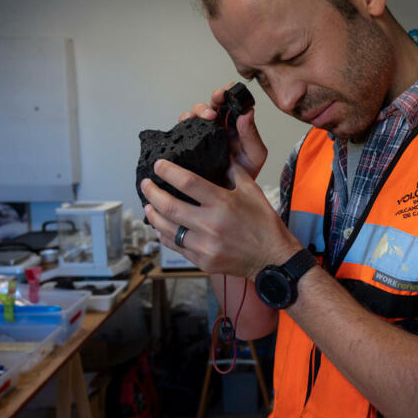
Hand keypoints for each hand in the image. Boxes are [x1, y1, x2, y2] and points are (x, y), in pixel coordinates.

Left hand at [141, 159, 299, 278]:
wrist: (272, 258)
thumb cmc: (264, 225)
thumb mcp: (253, 192)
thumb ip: (234, 172)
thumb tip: (221, 156)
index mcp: (223, 203)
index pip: (186, 182)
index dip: (167, 171)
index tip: (158, 165)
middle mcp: (210, 224)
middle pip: (168, 206)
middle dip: (151, 192)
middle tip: (145, 184)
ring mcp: (204, 245)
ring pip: (167, 228)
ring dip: (153, 215)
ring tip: (148, 205)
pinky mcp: (202, 261)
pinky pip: (176, 246)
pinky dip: (164, 234)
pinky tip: (161, 226)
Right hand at [179, 84, 266, 179]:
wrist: (231, 198)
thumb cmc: (245, 175)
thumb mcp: (255, 155)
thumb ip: (252, 135)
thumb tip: (248, 113)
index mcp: (233, 125)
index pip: (229, 102)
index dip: (227, 93)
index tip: (227, 92)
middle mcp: (216, 127)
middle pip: (209, 105)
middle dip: (211, 100)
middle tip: (216, 105)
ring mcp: (201, 135)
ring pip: (193, 115)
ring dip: (196, 112)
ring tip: (204, 119)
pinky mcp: (188, 145)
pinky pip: (180, 132)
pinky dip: (181, 126)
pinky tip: (186, 129)